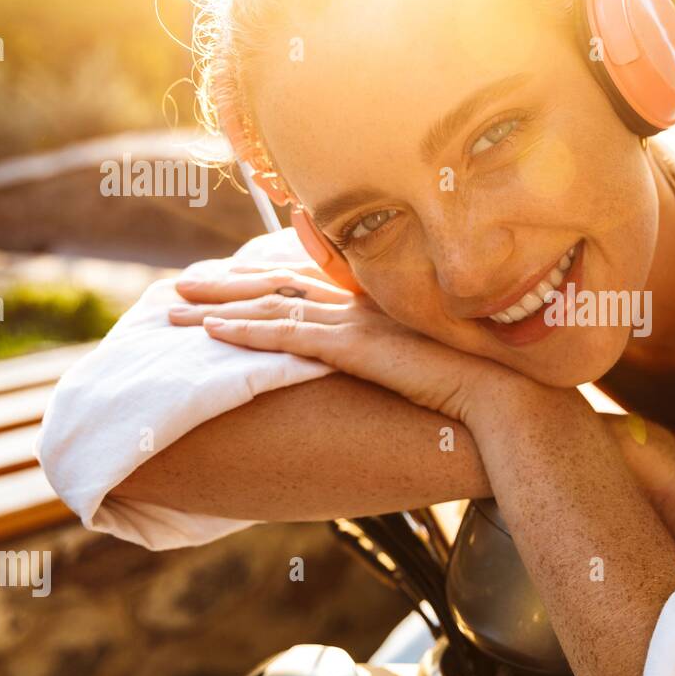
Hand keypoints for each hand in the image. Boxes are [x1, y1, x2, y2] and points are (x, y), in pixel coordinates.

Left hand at [169, 261, 520, 423]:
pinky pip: (284, 335)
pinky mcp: (352, 346)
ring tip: (173, 309)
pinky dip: (244, 330)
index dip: (265, 278)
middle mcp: (363, 304)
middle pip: (279, 284)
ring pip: (271, 305)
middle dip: (226, 283)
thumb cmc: (478, 390)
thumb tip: (395, 372)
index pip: (309, 283)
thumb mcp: (435, 368)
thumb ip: (405, 357)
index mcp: (381, 305)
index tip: (230, 278)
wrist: (501, 397)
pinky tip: (211, 332)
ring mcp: (357, 322)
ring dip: (218, 306)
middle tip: (182, 284)